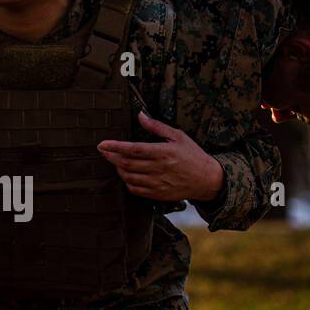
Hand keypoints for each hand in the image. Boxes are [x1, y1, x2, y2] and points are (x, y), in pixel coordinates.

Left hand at [97, 112, 224, 201]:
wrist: (206, 179)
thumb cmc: (192, 155)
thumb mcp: (178, 136)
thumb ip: (157, 126)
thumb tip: (140, 115)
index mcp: (163, 152)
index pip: (133, 149)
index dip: (115, 146)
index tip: (103, 144)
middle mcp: (159, 168)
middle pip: (127, 163)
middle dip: (111, 156)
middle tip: (103, 151)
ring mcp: (157, 183)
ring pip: (129, 177)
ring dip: (118, 168)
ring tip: (116, 161)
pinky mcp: (157, 194)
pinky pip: (135, 189)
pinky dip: (127, 181)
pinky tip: (127, 174)